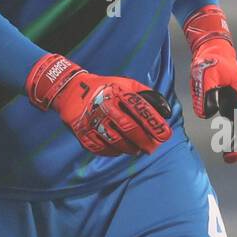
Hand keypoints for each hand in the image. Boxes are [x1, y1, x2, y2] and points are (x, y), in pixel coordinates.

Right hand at [26, 53, 171, 157]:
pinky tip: (119, 150)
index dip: (155, 123)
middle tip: (151, 149)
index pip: (140, 109)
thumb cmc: (106, 88)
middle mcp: (104, 105)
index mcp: (118, 92)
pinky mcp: (82, 132)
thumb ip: (147, 95)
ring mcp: (92, 120)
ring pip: (114, 141)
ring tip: (136, 150)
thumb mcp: (126, 84)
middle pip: (128, 128)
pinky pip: (100, 148)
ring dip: (129, 148)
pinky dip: (112, 152)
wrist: (71, 90)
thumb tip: (166, 110)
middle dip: (143, 141)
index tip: (165, 135)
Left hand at [183, 5, 236, 162]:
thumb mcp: (204, 74)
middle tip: (229, 160)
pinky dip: (233, 138)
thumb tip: (207, 114)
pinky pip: (236, 126)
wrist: (212, 51)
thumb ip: (205, 94)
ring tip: (228, 158)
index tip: (235, 151)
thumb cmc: (209, 61)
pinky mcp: (232, 105)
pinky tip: (225, 149)